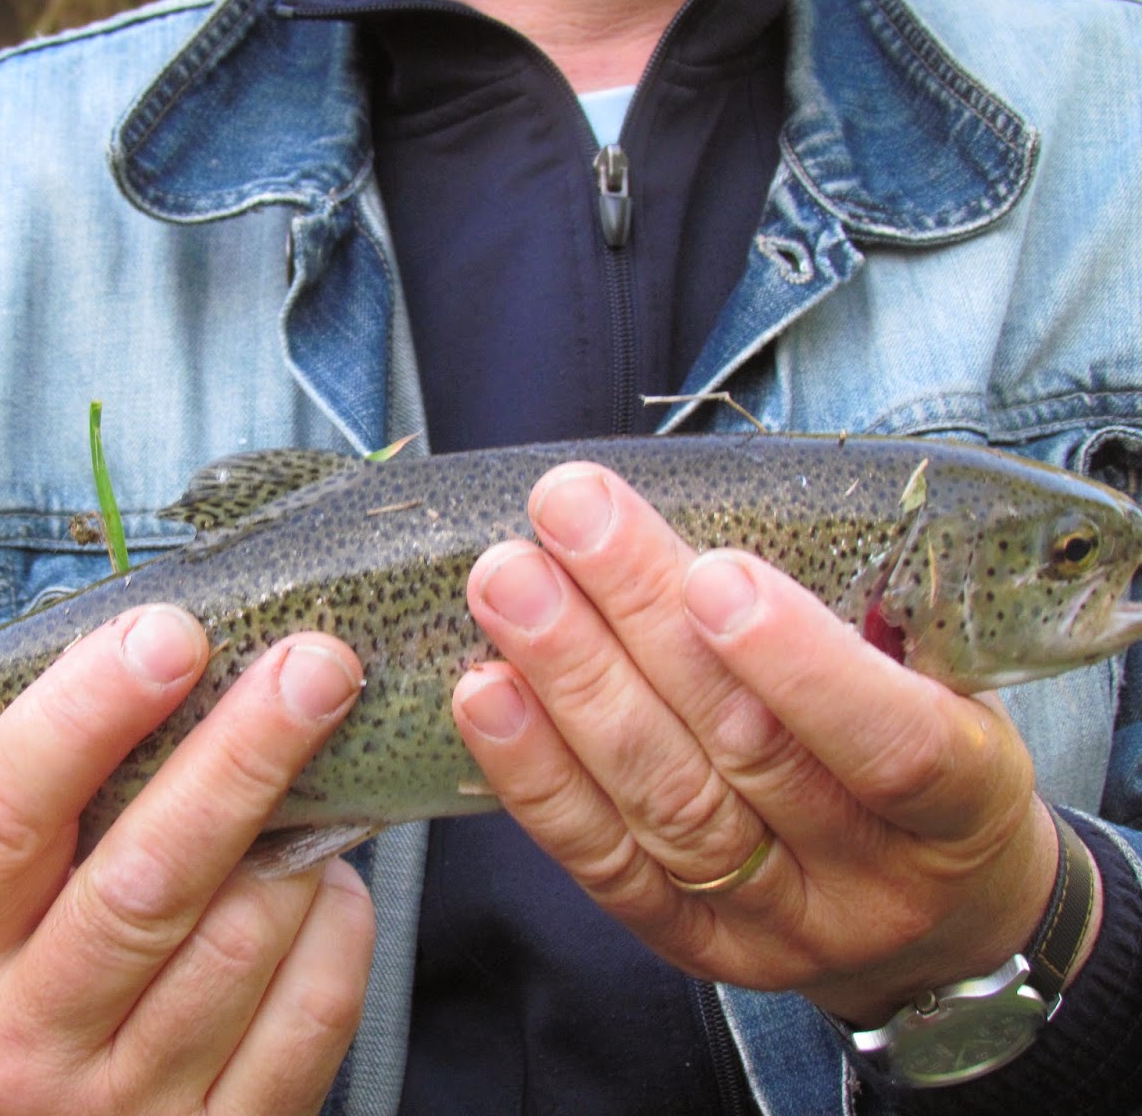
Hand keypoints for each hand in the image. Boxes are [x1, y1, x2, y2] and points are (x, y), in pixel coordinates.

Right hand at [0, 605, 376, 1114]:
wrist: (82, 1109)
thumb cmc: (62, 937)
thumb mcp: (25, 873)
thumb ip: (76, 780)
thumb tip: (183, 641)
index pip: (1, 816)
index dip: (85, 714)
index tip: (172, 634)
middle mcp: (19, 1041)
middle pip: (142, 882)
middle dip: (238, 757)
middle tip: (313, 665)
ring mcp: (121, 1105)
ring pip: (245, 934)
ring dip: (299, 844)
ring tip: (304, 800)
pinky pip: (316, 1003)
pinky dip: (338, 920)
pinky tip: (320, 886)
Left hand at [452, 462, 1085, 1026]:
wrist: (942, 917)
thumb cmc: (930, 756)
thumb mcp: (948, 687)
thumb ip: (861, 620)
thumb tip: (723, 505)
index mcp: (966, 811)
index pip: (891, 747)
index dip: (798, 664)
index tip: (712, 574)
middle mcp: (872, 884)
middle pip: (744, 755)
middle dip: (641, 624)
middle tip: (568, 519)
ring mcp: (778, 929)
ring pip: (663, 809)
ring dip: (571, 685)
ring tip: (508, 587)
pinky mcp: (694, 948)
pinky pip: (606, 866)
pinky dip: (537, 779)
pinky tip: (486, 695)